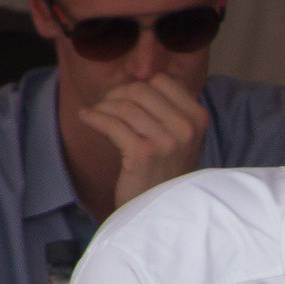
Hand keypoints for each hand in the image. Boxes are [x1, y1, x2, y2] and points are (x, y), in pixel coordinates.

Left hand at [78, 74, 208, 208]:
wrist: (158, 212)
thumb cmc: (162, 172)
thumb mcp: (176, 136)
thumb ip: (165, 106)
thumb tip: (137, 71)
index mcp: (198, 118)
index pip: (161, 80)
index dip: (136, 86)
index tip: (123, 99)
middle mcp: (187, 129)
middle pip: (140, 90)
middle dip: (115, 95)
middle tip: (104, 107)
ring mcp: (167, 142)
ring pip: (123, 106)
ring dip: (102, 107)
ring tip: (95, 115)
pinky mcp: (143, 154)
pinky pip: (111, 123)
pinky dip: (93, 117)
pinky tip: (86, 118)